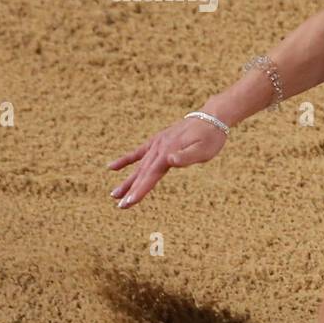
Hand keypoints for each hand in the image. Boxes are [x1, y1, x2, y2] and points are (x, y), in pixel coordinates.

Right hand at [106, 115, 226, 208]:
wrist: (212, 116)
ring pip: (139, 166)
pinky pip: (138, 152)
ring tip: (114, 194)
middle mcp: (159, 149)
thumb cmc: (211, 137)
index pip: (151, 176)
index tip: (128, 203)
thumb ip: (187, 156)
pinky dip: (126, 160)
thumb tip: (170, 161)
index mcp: (168, 153)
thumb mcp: (204, 149)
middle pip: (142, 173)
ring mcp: (157, 144)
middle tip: (120, 206)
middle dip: (130, 190)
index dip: (140, 190)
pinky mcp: (158, 140)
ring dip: (127, 180)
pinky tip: (111, 167)